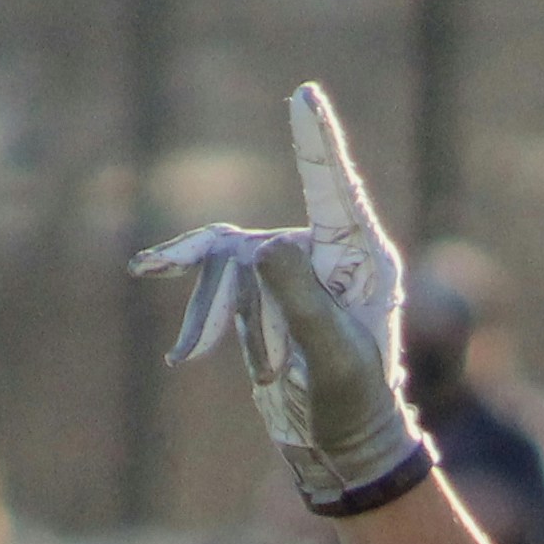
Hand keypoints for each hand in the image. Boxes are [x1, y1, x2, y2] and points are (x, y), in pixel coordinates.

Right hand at [137, 83, 418, 506]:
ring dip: (213, 316)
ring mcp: (292, 271)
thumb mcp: (332, 359)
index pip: (335, 190)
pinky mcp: (263, 293)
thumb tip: (265, 243)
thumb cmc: (352, 405)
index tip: (303, 95)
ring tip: (197, 358)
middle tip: (241, 337)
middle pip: (259, 243)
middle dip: (238, 297)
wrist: (340, 448)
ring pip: (228, 267)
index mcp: (361, 260)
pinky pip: (217, 287)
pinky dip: (200, 316)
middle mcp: (327, 254)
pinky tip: (182, 351)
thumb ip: (303, 301)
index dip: (316, 141)